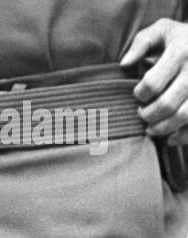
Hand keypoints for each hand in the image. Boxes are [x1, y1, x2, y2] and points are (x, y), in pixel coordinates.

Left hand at [122, 19, 187, 140]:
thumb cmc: (180, 38)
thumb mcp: (162, 30)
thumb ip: (142, 42)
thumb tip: (124, 64)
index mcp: (180, 51)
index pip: (152, 83)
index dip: (140, 94)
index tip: (138, 95)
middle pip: (166, 104)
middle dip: (148, 114)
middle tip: (141, 113)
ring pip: (181, 117)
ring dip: (162, 128)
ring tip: (151, 128)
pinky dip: (182, 137)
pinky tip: (170, 138)